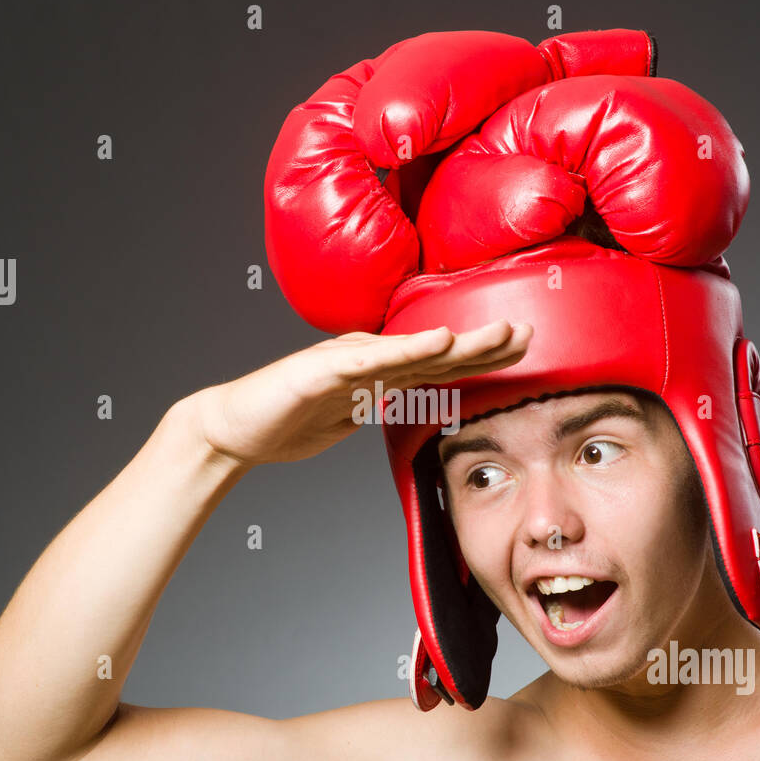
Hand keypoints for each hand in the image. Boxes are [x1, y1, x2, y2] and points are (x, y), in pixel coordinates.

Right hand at [189, 320, 531, 468]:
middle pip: (437, 350)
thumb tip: (413, 402)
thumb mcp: (349, 416)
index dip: (481, 356)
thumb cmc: (285, 421)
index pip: (439, 364)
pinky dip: (407, 349)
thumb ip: (380, 404)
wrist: (230, 430)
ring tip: (499, 334)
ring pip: (412, 349)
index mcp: (376, 373)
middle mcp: (366, 359)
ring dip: (459, 341)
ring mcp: (345, 361)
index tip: (522, 349)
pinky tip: (439, 341)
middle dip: (485, 343)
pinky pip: (371, 359)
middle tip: (529, 330)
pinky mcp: (321, 370)